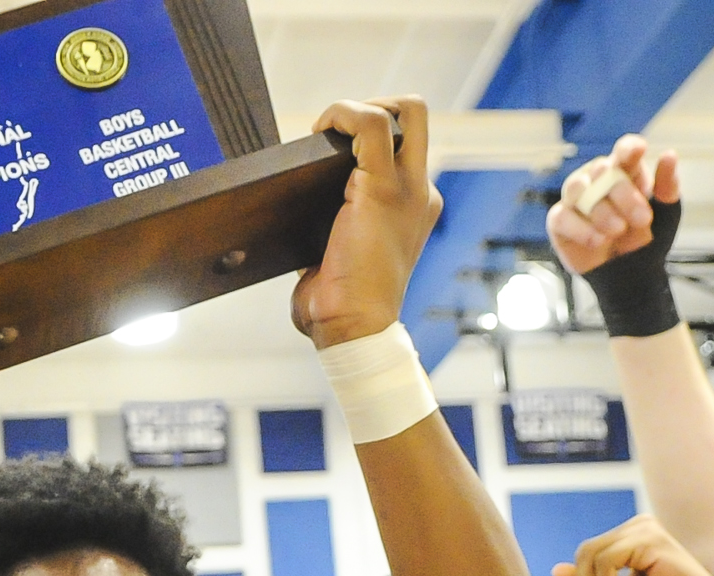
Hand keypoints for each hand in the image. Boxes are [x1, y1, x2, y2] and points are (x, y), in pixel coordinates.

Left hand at [291, 98, 442, 349]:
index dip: (368, 136)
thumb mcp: (342, 254)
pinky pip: (371, 124)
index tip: (333, 150)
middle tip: (336, 131)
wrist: (353, 331)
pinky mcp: (383, 190)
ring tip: (323, 134)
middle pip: (416, 117)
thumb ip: (335, 225)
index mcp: (413, 207)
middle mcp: (419, 193)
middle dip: (375, 107)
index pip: (403, 148)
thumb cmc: (341, 307)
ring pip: (403, 110)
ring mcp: (408, 190)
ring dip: (355, 110)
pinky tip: (319, 131)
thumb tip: (294, 208)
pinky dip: (343, 114)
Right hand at [545, 134, 678, 275]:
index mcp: (626, 171)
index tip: (638, 151)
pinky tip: (598, 241)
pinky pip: (562, 216)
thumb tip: (669, 154)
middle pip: (603, 170)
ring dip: (601, 211)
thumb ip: (668, 186)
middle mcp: (598, 178)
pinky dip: (581, 229)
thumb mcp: (667, 214)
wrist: (630, 275)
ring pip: (579, 189)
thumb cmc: (647, 240)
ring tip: (617, 231)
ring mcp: (576, 198)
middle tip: (643, 220)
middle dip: (624, 195)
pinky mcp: (559, 220)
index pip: (623, 150)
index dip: (628, 148)